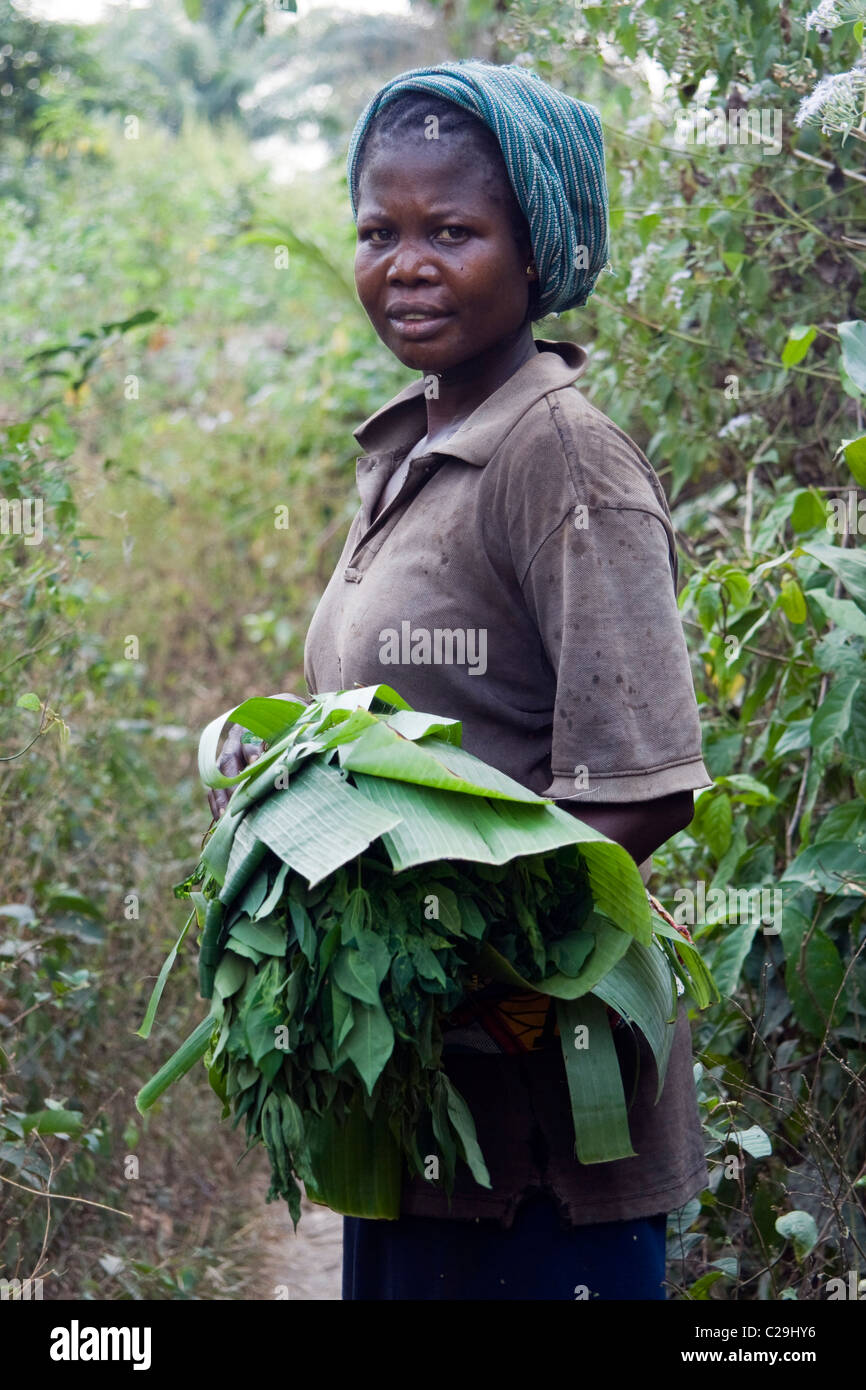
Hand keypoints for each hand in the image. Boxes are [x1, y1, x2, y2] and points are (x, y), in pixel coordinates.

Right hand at [206, 692, 306, 821]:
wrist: (279, 713)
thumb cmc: (290, 719)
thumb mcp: (295, 718)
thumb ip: (298, 730)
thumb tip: (307, 741)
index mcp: (253, 724)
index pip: (248, 737)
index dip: (251, 749)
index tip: (256, 762)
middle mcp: (235, 738)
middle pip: (229, 758)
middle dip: (232, 779)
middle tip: (238, 799)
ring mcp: (227, 753)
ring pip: (217, 773)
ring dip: (221, 794)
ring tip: (225, 815)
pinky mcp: (224, 768)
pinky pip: (214, 784)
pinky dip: (216, 801)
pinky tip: (220, 819)